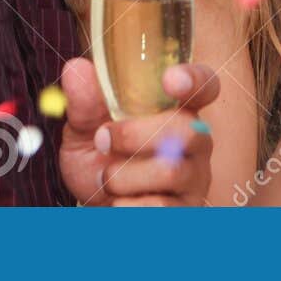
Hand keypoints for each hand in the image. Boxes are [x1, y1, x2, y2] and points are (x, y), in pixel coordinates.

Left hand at [58, 56, 217, 205]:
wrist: (97, 209)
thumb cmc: (101, 161)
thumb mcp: (85, 130)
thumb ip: (84, 102)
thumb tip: (75, 69)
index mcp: (177, 108)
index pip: (205, 85)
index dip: (195, 79)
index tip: (170, 80)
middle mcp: (196, 140)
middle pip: (187, 129)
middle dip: (135, 135)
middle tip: (103, 140)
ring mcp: (195, 177)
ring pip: (169, 171)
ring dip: (122, 176)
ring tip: (106, 179)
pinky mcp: (186, 211)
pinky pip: (158, 208)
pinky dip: (124, 206)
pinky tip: (118, 202)